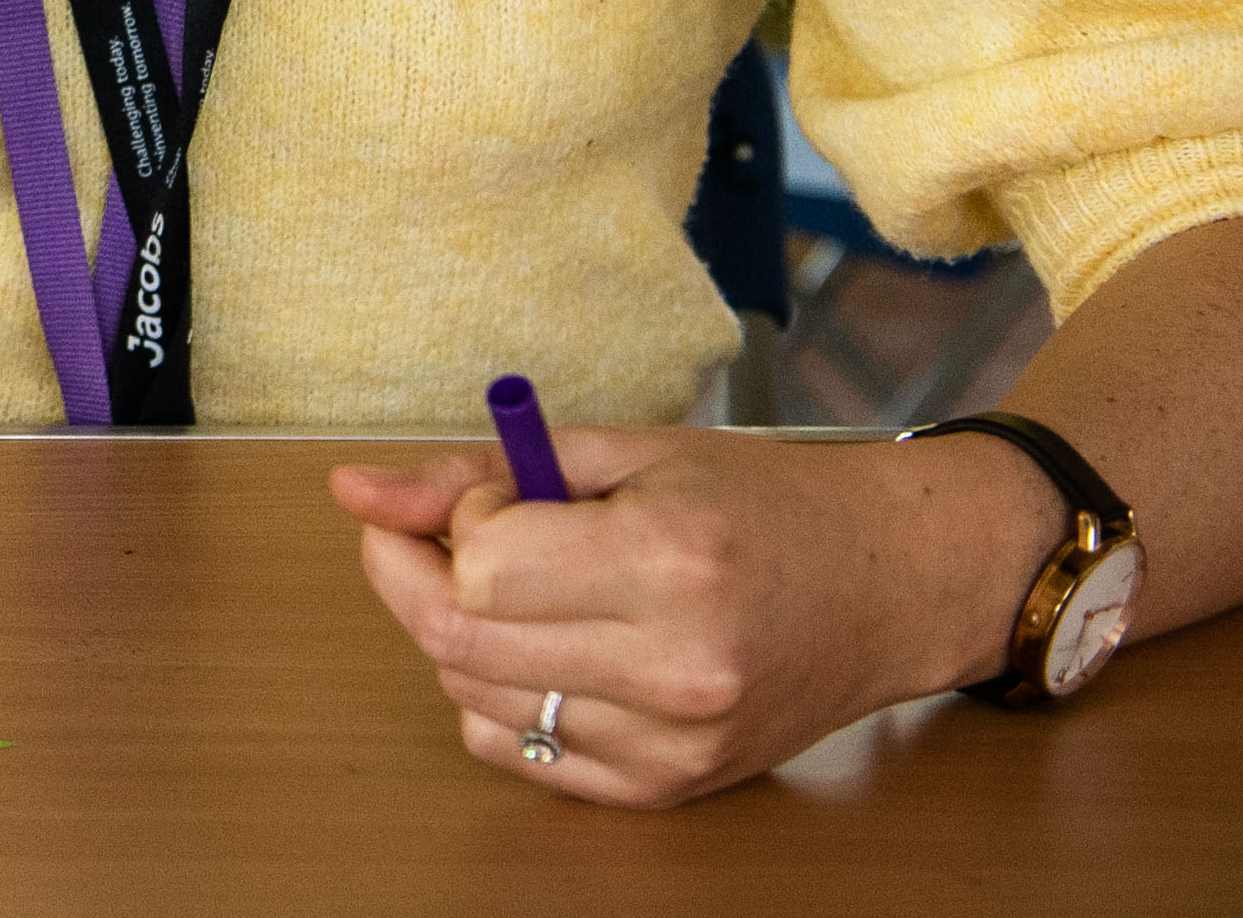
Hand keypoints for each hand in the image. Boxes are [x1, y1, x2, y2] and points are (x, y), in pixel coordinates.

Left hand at [332, 422, 1060, 805]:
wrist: (889, 586)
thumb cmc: (762, 504)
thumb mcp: (625, 454)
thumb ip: (480, 472)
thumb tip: (353, 489)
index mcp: (670, 562)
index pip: (481, 566)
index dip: (458, 522)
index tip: (493, 497)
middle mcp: (675, 666)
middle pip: (459, 640)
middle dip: (415, 577)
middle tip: (435, 538)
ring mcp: (674, 742)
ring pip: (475, 696)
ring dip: (462, 634)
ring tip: (525, 587)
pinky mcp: (669, 787)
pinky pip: (520, 751)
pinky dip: (502, 696)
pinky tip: (553, 648)